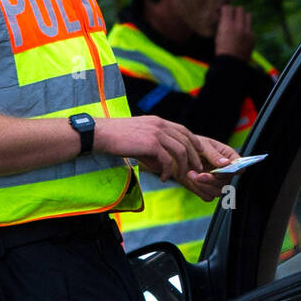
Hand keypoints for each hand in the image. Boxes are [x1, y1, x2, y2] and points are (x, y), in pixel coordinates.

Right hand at [94, 116, 212, 178]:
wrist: (100, 134)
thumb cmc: (117, 138)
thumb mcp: (139, 140)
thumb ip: (153, 151)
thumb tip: (161, 167)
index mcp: (158, 122)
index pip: (183, 130)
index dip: (194, 142)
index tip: (200, 153)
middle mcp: (160, 125)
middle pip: (186, 140)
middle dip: (194, 156)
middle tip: (196, 169)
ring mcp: (156, 133)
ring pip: (180, 151)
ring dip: (182, 166)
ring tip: (181, 176)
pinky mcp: (151, 144)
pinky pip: (167, 160)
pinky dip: (168, 171)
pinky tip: (164, 178)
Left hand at [177, 135, 238, 200]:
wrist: (178, 156)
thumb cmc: (194, 146)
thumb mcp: (203, 145)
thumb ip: (214, 155)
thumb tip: (226, 163)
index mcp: (229, 157)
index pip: (240, 167)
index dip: (235, 170)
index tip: (223, 169)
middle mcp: (226, 172)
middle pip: (228, 182)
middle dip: (213, 179)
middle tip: (200, 175)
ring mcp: (217, 183)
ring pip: (219, 191)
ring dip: (204, 185)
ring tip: (191, 174)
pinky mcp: (208, 191)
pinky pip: (208, 196)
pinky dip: (199, 189)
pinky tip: (191, 179)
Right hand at [214, 5, 254, 60]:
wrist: (231, 64)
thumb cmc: (221, 50)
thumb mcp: (218, 35)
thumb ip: (222, 24)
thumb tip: (224, 16)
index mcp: (227, 25)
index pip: (228, 7)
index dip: (225, 9)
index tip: (224, 12)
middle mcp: (238, 26)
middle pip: (240, 9)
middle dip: (236, 11)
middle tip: (233, 17)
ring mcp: (247, 32)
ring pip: (248, 15)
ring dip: (243, 17)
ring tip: (239, 24)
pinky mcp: (253, 37)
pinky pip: (250, 27)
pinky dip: (246, 29)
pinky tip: (242, 36)